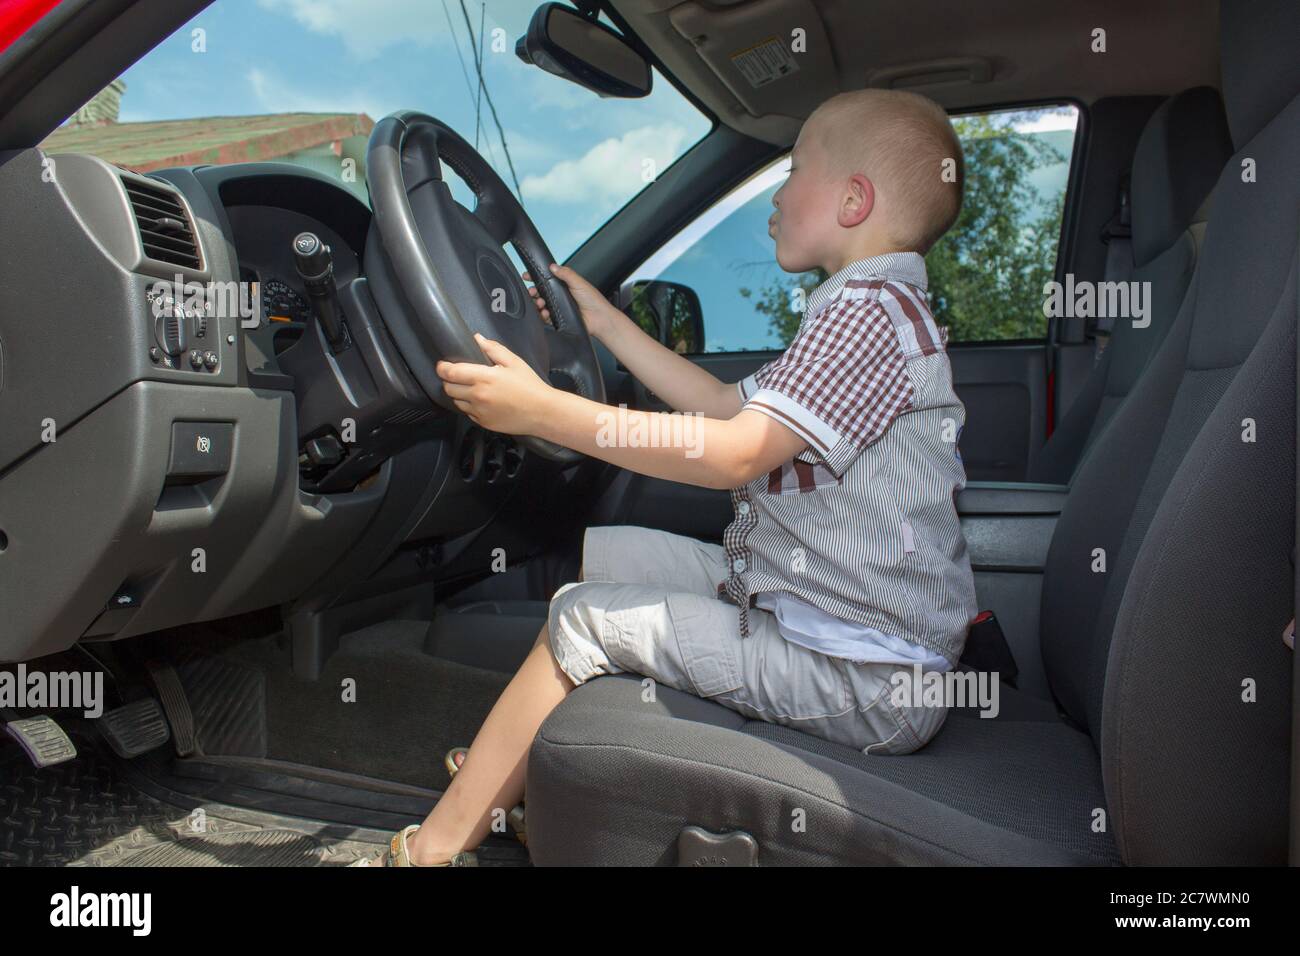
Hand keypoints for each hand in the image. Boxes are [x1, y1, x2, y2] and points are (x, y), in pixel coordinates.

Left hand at [436, 333, 555, 435]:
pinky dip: (470, 406)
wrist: (542, 412)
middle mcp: (478, 396)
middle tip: (458, 376)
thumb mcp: (514, 362)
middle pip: (448, 388)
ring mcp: (479, 412)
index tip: (442, 365)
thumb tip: (477, 339)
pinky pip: (468, 413)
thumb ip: (493, 349)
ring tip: (471, 389)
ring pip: (456, 402)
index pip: (451, 373)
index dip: (442, 368)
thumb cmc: (530, 386)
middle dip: (449, 381)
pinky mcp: (483, 423)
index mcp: (484, 378)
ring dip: (459, 394)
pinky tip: (482, 401)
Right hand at [522, 263, 616, 340]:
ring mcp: (558, 309)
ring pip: (540, 306)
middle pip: (540, 293)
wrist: (600, 319)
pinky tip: (544, 313)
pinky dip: (542, 316)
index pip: (546, 280)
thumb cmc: (594, 300)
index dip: (535, 278)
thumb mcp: (579, 282)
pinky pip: (545, 318)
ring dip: (536, 303)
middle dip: (533, 292)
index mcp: (564, 286)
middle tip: (532, 291)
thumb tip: (553, 266)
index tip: (526, 276)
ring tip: (540, 303)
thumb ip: (566, 274)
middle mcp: (559, 297)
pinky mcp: (558, 320)